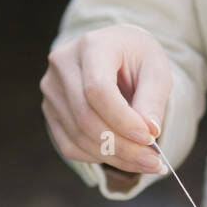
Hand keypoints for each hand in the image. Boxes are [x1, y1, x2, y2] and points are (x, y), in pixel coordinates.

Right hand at [40, 25, 170, 175]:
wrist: (117, 50)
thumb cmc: (138, 57)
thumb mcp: (156, 69)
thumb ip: (152, 99)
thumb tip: (150, 132)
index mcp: (92, 45)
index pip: (98, 89)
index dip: (123, 119)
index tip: (149, 138)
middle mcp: (63, 64)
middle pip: (85, 116)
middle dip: (121, 145)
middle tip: (153, 161)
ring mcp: (52, 88)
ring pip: (77, 135)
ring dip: (113, 155)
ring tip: (145, 162)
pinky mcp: (50, 110)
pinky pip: (69, 144)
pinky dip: (98, 157)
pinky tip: (123, 158)